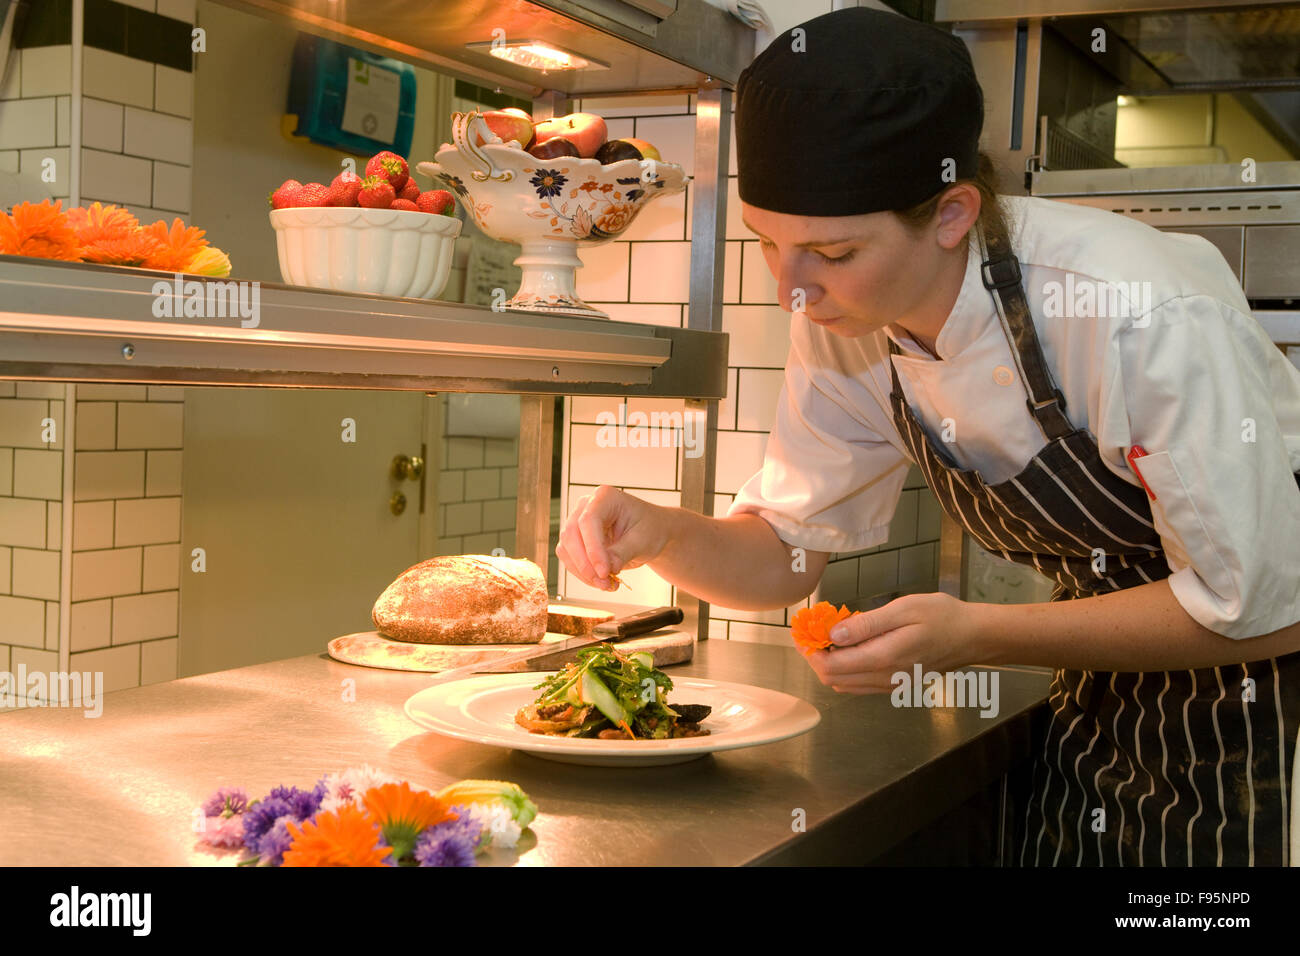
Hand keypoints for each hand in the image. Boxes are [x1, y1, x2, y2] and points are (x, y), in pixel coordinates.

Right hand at [555, 485, 669, 590]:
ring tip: (607, 585)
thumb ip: (622, 553)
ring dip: (583, 572)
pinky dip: (583, 574)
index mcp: (605, 497)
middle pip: (571, 534)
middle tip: (604, 583)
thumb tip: (606, 569)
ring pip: (566, 549)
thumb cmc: (649, 528)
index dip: (593, 548)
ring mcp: (577, 522)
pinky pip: (570, 558)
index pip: (588, 521)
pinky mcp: (575, 539)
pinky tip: (602, 581)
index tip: (604, 571)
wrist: (650, 533)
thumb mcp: (642, 540)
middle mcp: (586, 506)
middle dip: (585, 564)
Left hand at [802, 592, 985, 693]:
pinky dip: (846, 667)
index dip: (810, 650)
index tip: (803, 630)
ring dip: (829, 663)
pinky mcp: (895, 684)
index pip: (831, 666)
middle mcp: (883, 679)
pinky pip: (859, 683)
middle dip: (815, 656)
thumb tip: (834, 634)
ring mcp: (889, 685)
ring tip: (827, 636)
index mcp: (883, 659)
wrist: (973, 637)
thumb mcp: (903, 610)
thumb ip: (867, 624)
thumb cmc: (942, 617)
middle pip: (833, 678)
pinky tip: (849, 645)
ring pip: (844, 683)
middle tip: (812, 631)